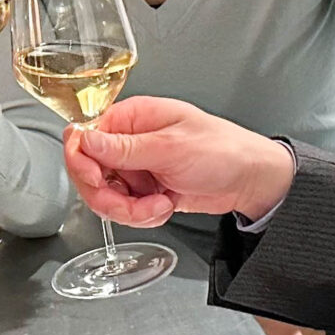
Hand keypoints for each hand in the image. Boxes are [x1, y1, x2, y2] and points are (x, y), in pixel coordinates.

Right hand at [61, 97, 295, 227]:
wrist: (251, 180)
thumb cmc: (223, 150)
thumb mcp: (171, 148)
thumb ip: (123, 148)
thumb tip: (83, 138)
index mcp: (132, 118)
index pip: (84, 137)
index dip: (84, 164)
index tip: (97, 181)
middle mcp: (129, 141)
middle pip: (90, 173)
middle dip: (110, 197)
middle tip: (135, 205)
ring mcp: (137, 167)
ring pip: (106, 196)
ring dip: (130, 211)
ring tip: (159, 205)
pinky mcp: (145, 189)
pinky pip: (126, 209)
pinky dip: (142, 216)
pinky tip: (165, 207)